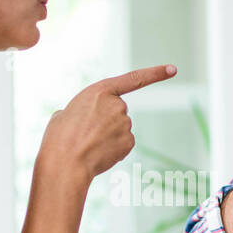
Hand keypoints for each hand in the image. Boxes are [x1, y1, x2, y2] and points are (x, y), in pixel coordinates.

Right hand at [40, 65, 175, 185]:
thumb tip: (86, 121)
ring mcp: (125, 124)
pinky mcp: (129, 141)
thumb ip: (81, 111)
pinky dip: (113, 149)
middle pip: (118, 112)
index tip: (173, 69)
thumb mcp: (64, 114)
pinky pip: (123, 144)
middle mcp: (117, 105)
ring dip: (107, 137)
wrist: (66, 163)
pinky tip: (99, 153)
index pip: (134, 79)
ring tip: (88, 144)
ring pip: (120, 130)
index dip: (155, 74)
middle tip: (85, 134)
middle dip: (105, 122)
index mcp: (100, 91)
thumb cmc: (59, 138)